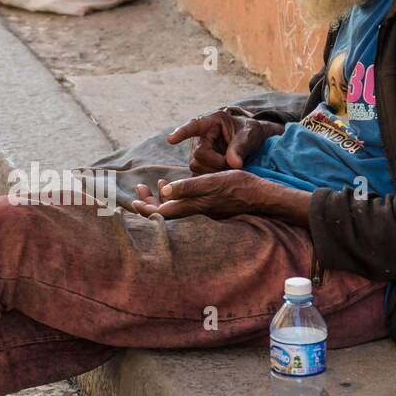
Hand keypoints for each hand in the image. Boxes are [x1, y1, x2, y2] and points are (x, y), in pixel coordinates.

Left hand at [132, 170, 267, 219]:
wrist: (261, 196)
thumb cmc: (238, 186)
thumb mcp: (212, 181)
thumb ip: (189, 187)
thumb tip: (165, 191)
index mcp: (192, 207)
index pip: (162, 213)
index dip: (146, 208)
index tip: (134, 201)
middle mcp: (194, 213)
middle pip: (165, 213)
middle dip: (150, 202)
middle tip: (139, 189)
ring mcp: (200, 212)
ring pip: (173, 209)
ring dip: (160, 199)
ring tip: (152, 185)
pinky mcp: (207, 209)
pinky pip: (183, 206)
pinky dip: (173, 197)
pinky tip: (171, 187)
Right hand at [167, 109, 276, 174]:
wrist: (252, 142)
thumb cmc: (249, 133)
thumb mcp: (249, 135)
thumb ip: (241, 147)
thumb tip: (234, 164)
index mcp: (210, 123)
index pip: (192, 126)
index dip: (181, 133)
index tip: (171, 140)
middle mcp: (199, 138)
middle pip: (198, 156)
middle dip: (217, 163)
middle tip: (235, 164)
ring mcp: (197, 153)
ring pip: (197, 168)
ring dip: (215, 172)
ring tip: (232, 167)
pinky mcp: (199, 166)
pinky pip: (200, 176)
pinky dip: (213, 178)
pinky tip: (225, 175)